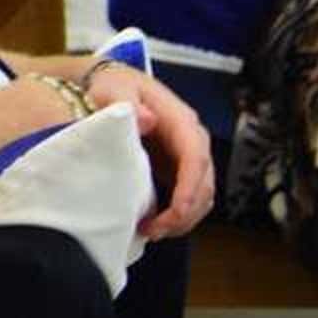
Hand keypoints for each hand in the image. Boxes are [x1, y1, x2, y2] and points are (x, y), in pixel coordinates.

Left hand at [81, 63, 214, 239]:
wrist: (114, 86)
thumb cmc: (115, 86)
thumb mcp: (115, 90)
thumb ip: (128, 103)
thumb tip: (148, 119)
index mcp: (181, 121)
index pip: (196, 157)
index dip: (190, 187)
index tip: (176, 211)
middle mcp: (192, 140)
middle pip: (203, 184)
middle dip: (184, 212)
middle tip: (154, 230)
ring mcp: (187, 156)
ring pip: (200, 196)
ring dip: (182, 219)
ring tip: (151, 231)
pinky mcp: (178, 169)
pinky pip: (188, 197)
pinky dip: (177, 216)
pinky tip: (154, 225)